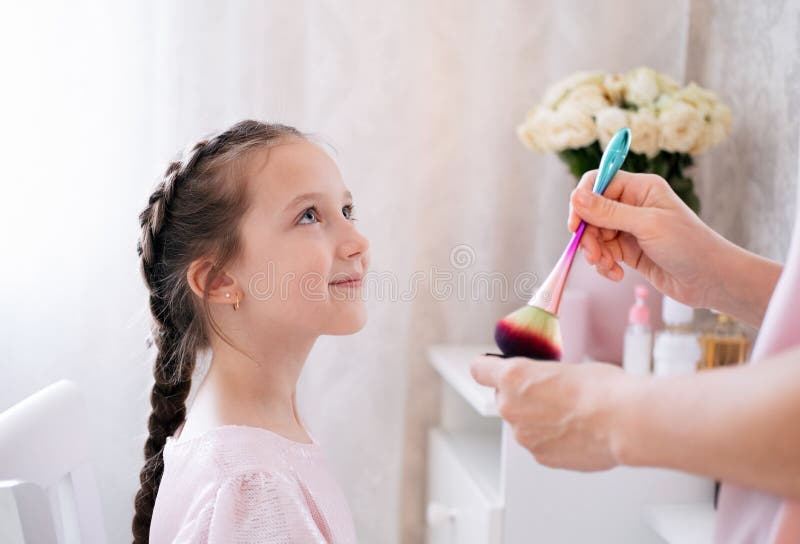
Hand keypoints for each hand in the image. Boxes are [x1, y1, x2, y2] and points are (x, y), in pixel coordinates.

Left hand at [470, 355, 635, 470]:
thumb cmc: (602, 389)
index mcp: (513, 377)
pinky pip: (540, 443)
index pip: (480, 369)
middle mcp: (511, 407)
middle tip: (552, 393)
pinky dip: (552, 439)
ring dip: (538, 419)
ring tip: (571, 415)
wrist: (623, 421)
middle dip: (522, 396)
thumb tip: (544, 382)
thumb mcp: (565, 366)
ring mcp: (524, 435)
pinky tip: (576, 431)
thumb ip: (541, 376)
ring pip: (523, 423)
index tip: (492, 369)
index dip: (488, 368)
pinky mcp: (540, 456)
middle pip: (504, 398)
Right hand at [568, 169, 729, 308]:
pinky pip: (604, 253)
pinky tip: (616, 274)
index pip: (598, 183)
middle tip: (594, 256)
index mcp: (640, 188)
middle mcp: (633, 205)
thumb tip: (575, 196)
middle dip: (589, 235)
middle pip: (592, 213)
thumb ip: (608, 212)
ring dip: (596, 253)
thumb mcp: (647, 225)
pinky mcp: (629, 250)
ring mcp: (630, 228)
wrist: (711, 280)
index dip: (582, 202)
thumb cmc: (688, 245)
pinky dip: (605, 265)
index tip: (575, 225)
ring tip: (608, 267)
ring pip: (595, 235)